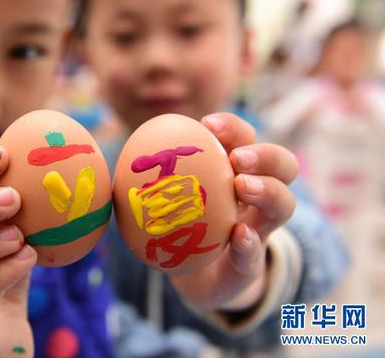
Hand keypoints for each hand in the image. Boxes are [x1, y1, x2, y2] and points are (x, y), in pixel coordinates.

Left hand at [169, 113, 297, 310]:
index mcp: (235, 173)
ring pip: (284, 204)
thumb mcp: (164, 200)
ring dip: (267, 190)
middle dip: (264, 154)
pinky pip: (257, 252)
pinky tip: (238, 235)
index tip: (208, 124)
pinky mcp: (251, 264)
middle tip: (238, 158)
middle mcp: (256, 197)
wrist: (192, 279)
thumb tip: (118, 162)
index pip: (245, 140)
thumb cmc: (178, 227)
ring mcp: (260, 230)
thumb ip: (150, 182)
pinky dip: (249, 242)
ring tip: (242, 187)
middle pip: (282, 165)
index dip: (233, 127)